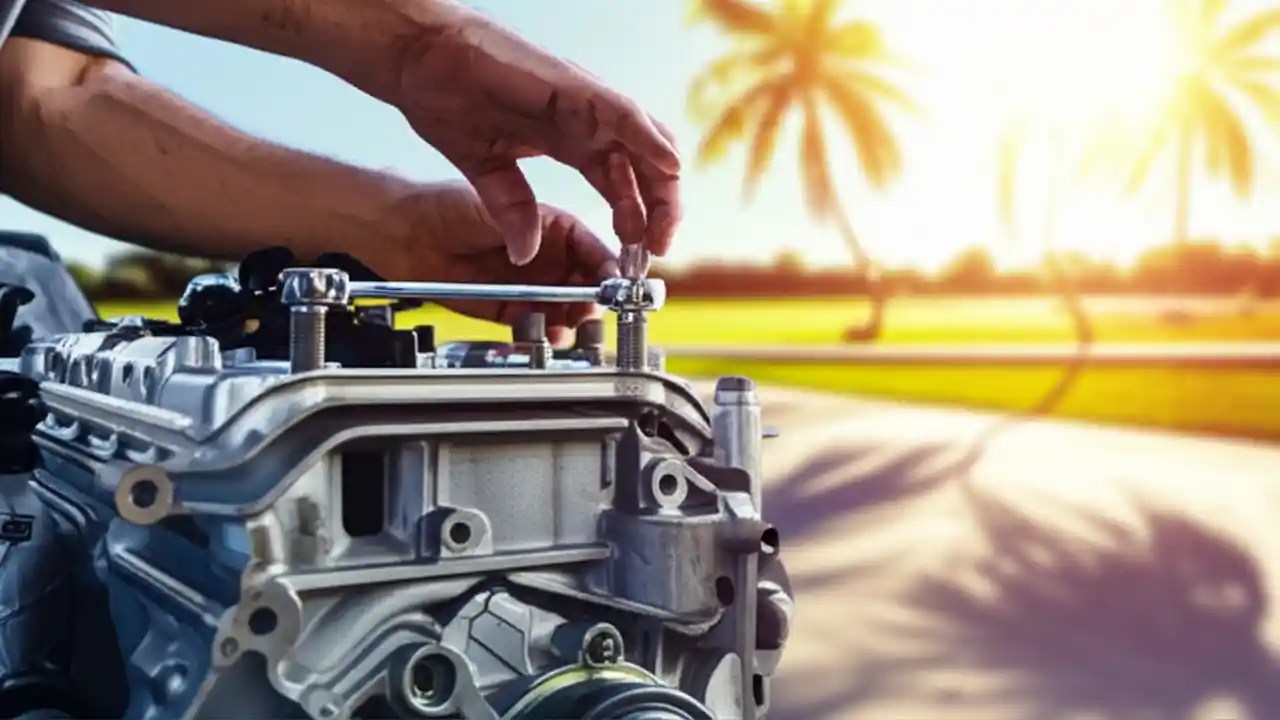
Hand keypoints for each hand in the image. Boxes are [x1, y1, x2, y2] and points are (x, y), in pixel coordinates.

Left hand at [377, 183, 616, 345]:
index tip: (616, 283)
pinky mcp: (511, 313)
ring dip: (572, 323)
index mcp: (552, 227)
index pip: (593, 249)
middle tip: (592, 312)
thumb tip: (552, 248)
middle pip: (587, 287)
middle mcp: (547, 260)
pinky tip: (542, 335)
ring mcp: (531, 288)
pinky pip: (537, 329)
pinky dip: (543, 336)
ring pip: (567, 312)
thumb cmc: (444, 208)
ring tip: (566, 328)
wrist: (404, 238)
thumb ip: (522, 228)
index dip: (607, 268)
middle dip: (594, 302)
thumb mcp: (490, 209)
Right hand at [390, 2, 681, 265]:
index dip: (635, 220)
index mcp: (569, 140)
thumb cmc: (449, 98)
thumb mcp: (487, 171)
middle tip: (655, 249)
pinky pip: (626, 115)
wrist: (421, 58)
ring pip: (646, 143)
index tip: (636, 253)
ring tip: (664, 225)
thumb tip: (524, 253)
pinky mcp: (576, 87)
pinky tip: (667, 168)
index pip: (620, 185)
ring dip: (662, 186)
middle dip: (658, 211)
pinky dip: (650, 141)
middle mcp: (586, 122)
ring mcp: (585, 103)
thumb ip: (511, 209)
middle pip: (644, 168)